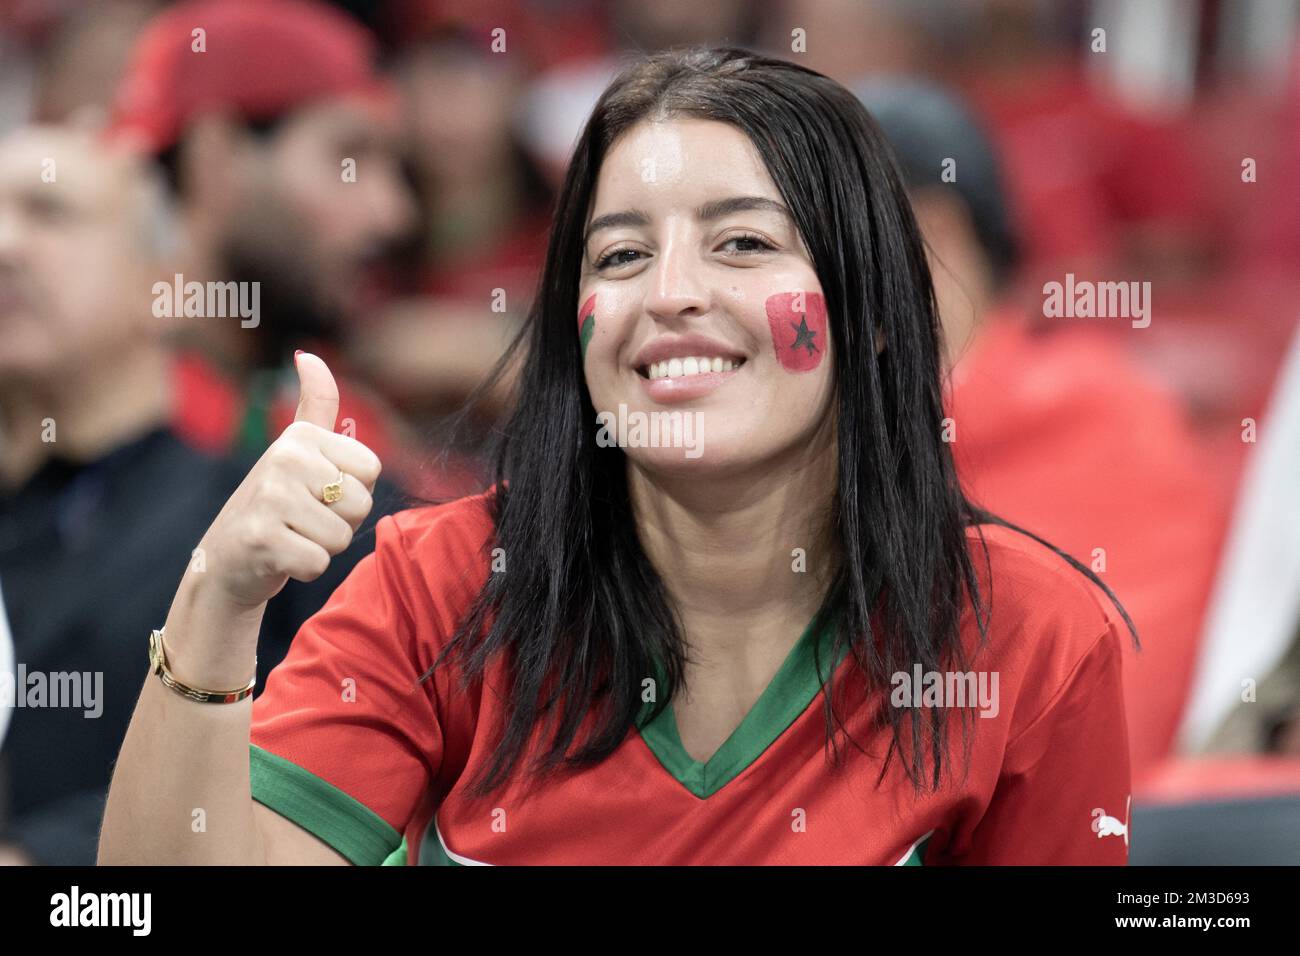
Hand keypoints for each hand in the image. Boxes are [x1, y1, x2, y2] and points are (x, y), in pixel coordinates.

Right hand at [194, 352, 382, 611]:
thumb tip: (309, 355)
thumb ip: (315, 405)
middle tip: (303, 520)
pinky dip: (305, 569)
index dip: (353, 490)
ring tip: (292, 536)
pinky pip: (319, 562)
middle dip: (339, 522)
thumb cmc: (274, 504)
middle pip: (360, 503)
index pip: (371, 469)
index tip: (319, 493)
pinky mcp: (262, 539)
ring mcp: (270, 497)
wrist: (226, 560)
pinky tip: (280, 558)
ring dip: (322, 547)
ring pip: (341, 536)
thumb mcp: (296, 450)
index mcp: (301, 436)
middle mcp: (285, 458)